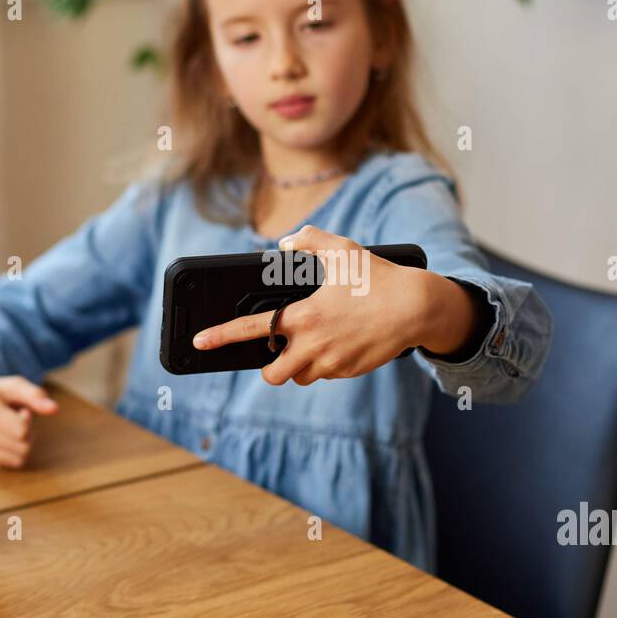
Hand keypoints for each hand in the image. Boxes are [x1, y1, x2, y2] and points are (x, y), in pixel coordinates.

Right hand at [0, 372, 57, 468]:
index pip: (22, 430)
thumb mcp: (14, 385)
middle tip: (16, 421)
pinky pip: (8, 464)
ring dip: (20, 445)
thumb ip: (35, 395)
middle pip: (23, 447)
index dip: (28, 420)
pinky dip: (10, 453)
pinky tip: (0, 438)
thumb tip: (54, 409)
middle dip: (27, 434)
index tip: (21, 410)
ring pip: (18, 460)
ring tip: (9, 430)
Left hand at [191, 225, 476, 385]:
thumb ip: (308, 241)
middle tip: (277, 350)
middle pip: (272, 373)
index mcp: (303, 316)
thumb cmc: (378, 278)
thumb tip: (285, 242)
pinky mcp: (349, 371)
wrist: (416, 308)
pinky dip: (323, 364)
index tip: (199, 341)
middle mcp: (313, 344)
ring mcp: (332, 363)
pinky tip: (337, 343)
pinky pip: (325, 374)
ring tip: (311, 343)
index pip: (252, 330)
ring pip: (299, 377)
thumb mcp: (343, 249)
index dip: (221, 336)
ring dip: (296, 366)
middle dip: (269, 366)